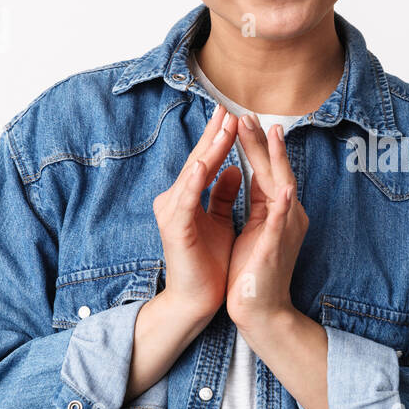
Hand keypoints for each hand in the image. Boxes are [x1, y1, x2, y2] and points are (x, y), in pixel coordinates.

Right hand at [152, 105, 242, 320]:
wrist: (198, 300)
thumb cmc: (209, 262)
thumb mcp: (221, 221)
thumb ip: (224, 194)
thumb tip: (235, 168)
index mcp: (189, 197)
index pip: (207, 160)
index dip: (220, 138)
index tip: (235, 114)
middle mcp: (176, 200)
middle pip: (199, 160)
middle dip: (215, 134)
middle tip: (228, 108)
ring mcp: (173, 213)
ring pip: (193, 174)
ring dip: (209, 149)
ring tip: (223, 127)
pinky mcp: (176, 229)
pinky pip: (186, 201)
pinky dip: (195, 181)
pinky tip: (205, 164)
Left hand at [226, 115, 307, 332]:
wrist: (260, 309)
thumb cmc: (254, 271)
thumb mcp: (255, 228)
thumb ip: (255, 201)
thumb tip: (248, 173)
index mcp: (279, 210)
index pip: (267, 169)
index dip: (256, 144)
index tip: (244, 119)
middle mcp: (288, 216)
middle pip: (276, 170)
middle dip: (262, 142)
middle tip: (248, 114)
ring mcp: (286, 231)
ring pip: (284, 187)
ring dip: (276, 161)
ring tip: (269, 134)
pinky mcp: (278, 248)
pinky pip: (283, 223)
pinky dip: (285, 205)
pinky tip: (285, 188)